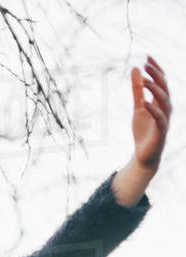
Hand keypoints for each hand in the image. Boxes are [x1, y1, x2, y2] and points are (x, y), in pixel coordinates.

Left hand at [130, 56, 170, 171]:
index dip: (156, 69)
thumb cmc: (143, 131)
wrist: (143, 155)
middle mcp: (166, 108)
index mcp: (161, 101)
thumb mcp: (138, 107)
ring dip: (155, 90)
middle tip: (146, 64)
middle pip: (164, 87)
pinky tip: (145, 103)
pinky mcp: (161, 131)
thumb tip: (135, 68)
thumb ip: (137, 90)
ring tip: (144, 81)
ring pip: (164, 100)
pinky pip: (160, 118)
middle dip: (156, 75)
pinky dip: (153, 110)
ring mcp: (165, 119)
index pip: (161, 81)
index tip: (147, 57)